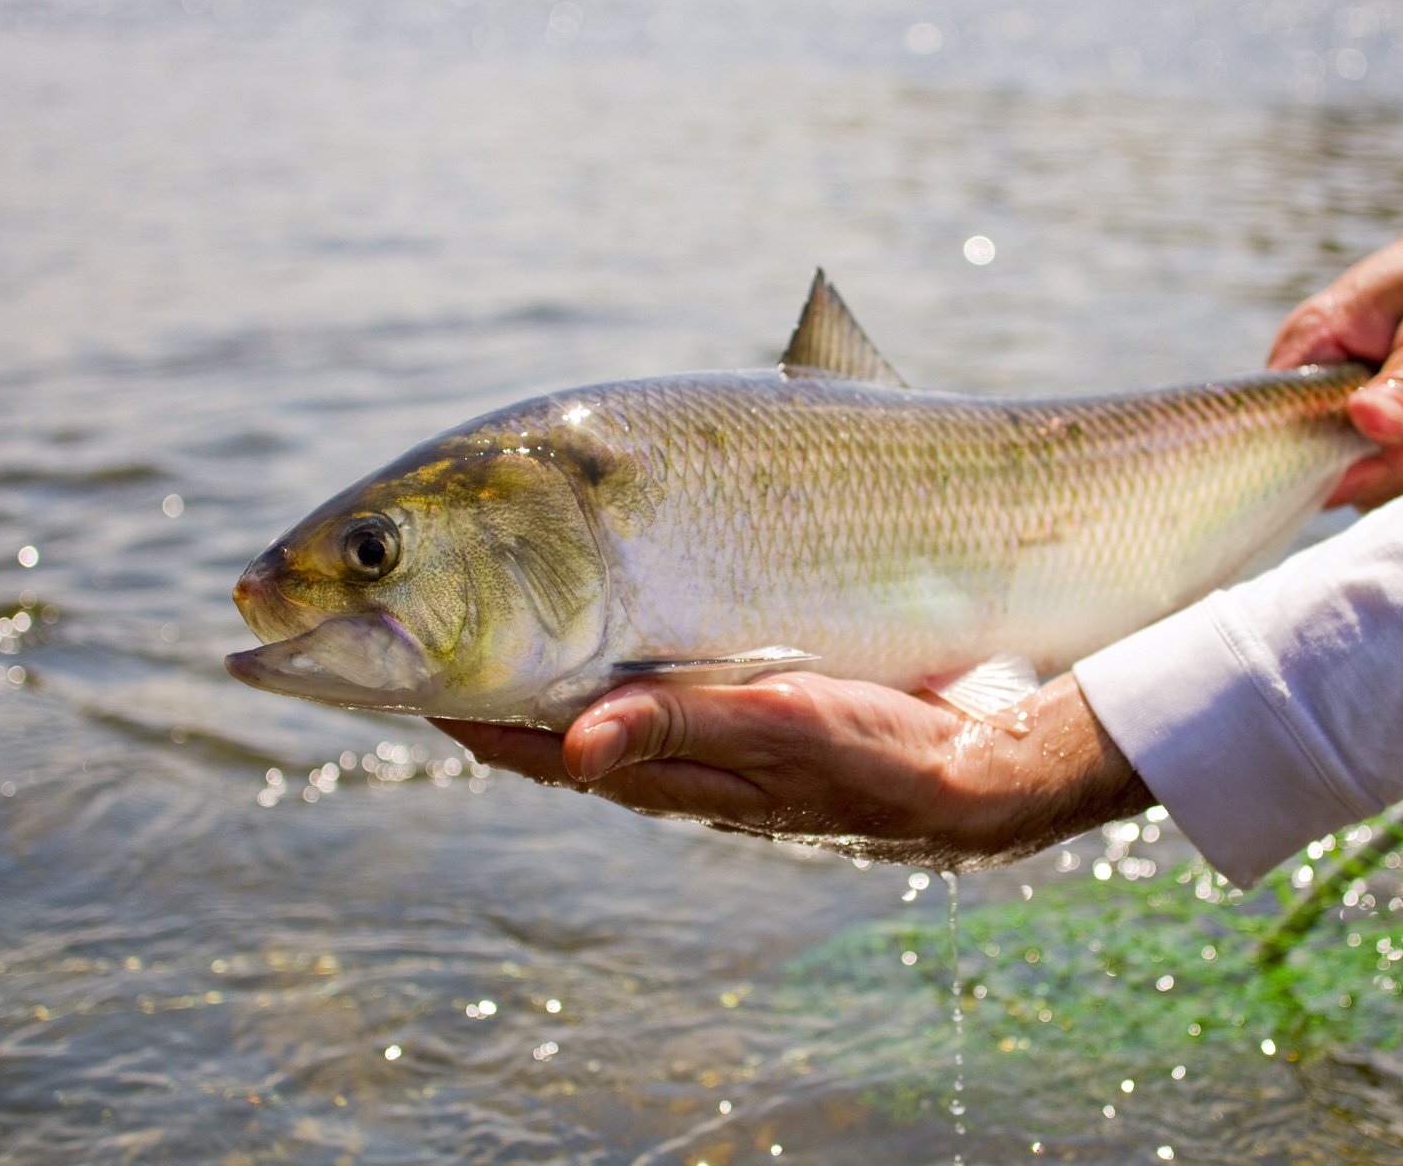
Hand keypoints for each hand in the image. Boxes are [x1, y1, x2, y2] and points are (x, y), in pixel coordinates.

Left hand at [433, 672, 1151, 869]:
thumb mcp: (785, 730)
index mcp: (683, 777)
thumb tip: (573, 749)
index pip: (550, 750)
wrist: (991, 771)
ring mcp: (733, 749)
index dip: (478, 718)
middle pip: (574, 730)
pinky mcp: (772, 722)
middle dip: (509, 690)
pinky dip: (640, 666)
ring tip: (520, 626)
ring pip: (626, 710)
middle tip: (446, 635)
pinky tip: (644, 633)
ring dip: (572, 674)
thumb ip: (683, 726)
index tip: (411, 680)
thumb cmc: (889, 754)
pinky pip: (682, 694)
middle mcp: (695, 768)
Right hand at [1269, 110, 1402, 508]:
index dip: (1335, 456)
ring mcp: (1343, 400)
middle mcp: (1314, 376)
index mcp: (1310, 343)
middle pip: (1333, 463)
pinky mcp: (1372, 417)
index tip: (1398, 439)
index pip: (1282, 430)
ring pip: (1371, 470)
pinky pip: (1393, 463)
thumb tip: (1369, 424)